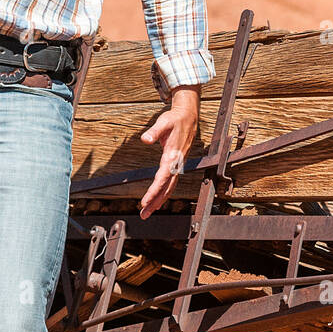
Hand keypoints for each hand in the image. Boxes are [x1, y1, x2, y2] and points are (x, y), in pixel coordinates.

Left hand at [138, 86, 199, 218]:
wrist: (188, 117)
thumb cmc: (175, 119)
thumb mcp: (163, 122)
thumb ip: (154, 132)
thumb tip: (145, 139)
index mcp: (172, 156)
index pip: (162, 178)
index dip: (153, 191)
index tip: (144, 201)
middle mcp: (176, 164)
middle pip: (166, 188)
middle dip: (155, 202)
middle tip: (144, 214)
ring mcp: (178, 165)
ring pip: (169, 188)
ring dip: (159, 200)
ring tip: (148, 212)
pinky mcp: (176, 164)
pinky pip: (170, 183)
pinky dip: (164, 193)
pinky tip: (158, 200)